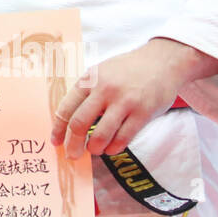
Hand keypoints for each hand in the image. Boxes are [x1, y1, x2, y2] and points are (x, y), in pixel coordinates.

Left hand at [51, 38, 217, 158]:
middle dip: (73, 144)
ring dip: (95, 148)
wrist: (161, 61)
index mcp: (89, 79)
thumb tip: (68, 120)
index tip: (56, 142)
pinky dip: (114, 148)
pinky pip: (123, 138)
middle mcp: (104, 90)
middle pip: (80, 124)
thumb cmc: (127, 70)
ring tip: (95, 150)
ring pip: (101, 135)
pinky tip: (111, 148)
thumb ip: (86, 92)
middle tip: (73, 155)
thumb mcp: (101, 72)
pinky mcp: (143, 113)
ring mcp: (124, 101)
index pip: (66, 108)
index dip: (58, 129)